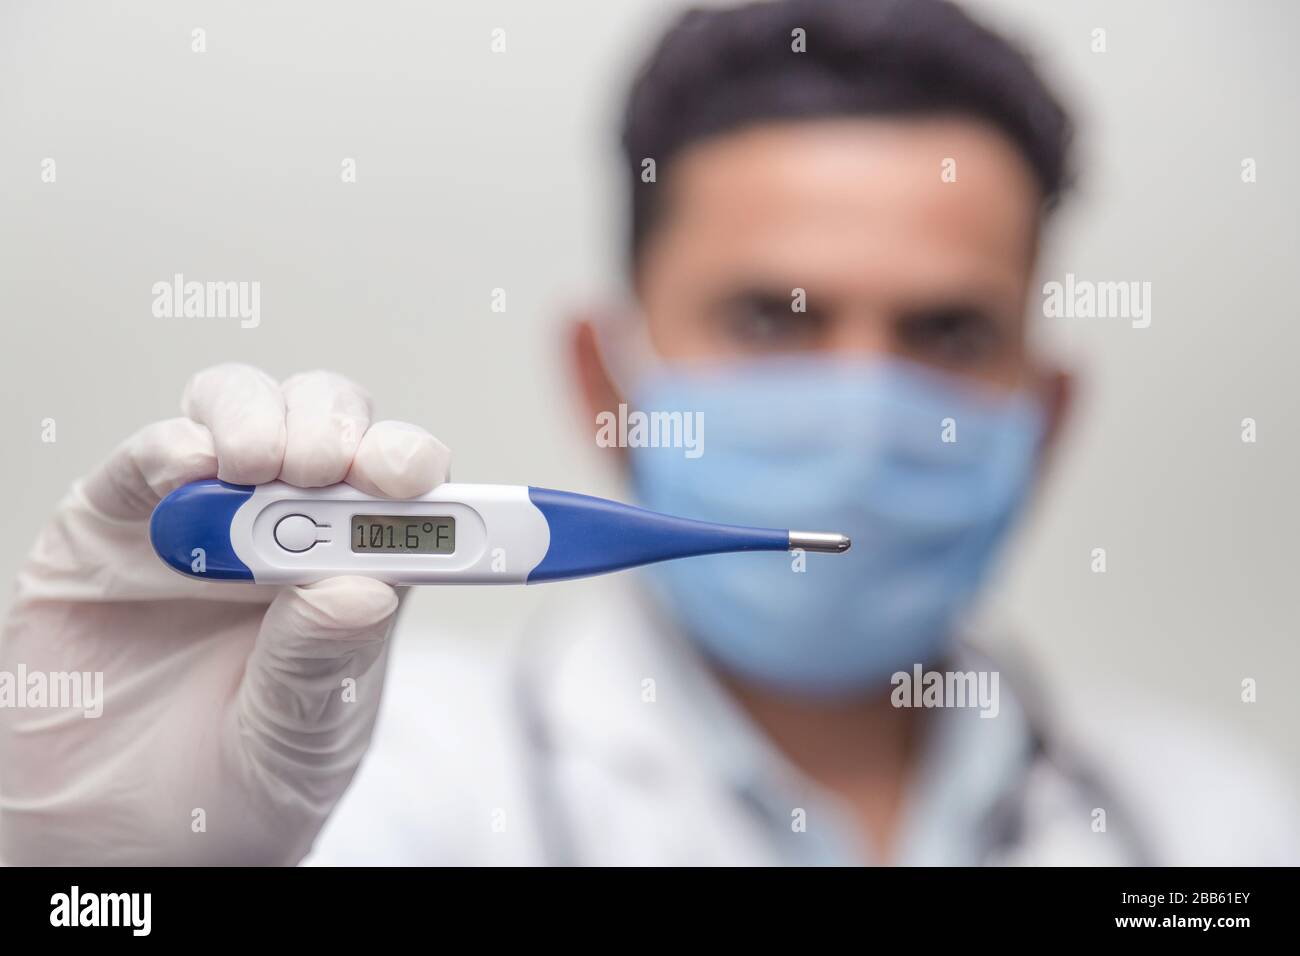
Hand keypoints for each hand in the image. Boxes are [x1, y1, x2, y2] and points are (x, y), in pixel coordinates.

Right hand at [0, 364, 449, 863]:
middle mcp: (284, 531)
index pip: (402, 492)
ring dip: (261, 421)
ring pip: (241, 412)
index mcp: (353, 575)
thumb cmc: (236, 787)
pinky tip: (190, 467)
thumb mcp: (298, 741)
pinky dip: (169, 448)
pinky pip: (143, 462)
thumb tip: (365, 584)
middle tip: (327, 467)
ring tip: (263, 467)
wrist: (119, 840)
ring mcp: (200, 519)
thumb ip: (324, 662)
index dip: (412, 467)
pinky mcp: (112, 524)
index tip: (415, 475)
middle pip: (328, 426)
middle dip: (337, 430)